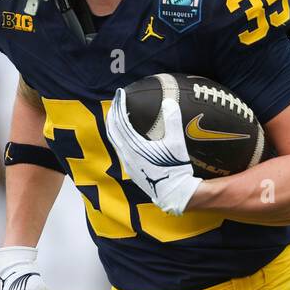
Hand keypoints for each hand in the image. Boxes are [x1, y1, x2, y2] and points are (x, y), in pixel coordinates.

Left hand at [105, 88, 201, 215]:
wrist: (176, 195)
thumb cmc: (176, 170)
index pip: (120, 122)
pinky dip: (121, 138)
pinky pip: (121, 149)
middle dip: (113, 114)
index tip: (119, 94)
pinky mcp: (133, 171)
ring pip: (115, 141)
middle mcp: (127, 156)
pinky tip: (129, 136)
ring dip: (115, 127)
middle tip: (116, 101)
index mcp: (134, 148)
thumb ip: (172, 121)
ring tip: (119, 116)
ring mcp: (129, 165)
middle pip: (113, 131)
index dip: (119, 106)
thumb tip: (169, 102)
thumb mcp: (177, 144)